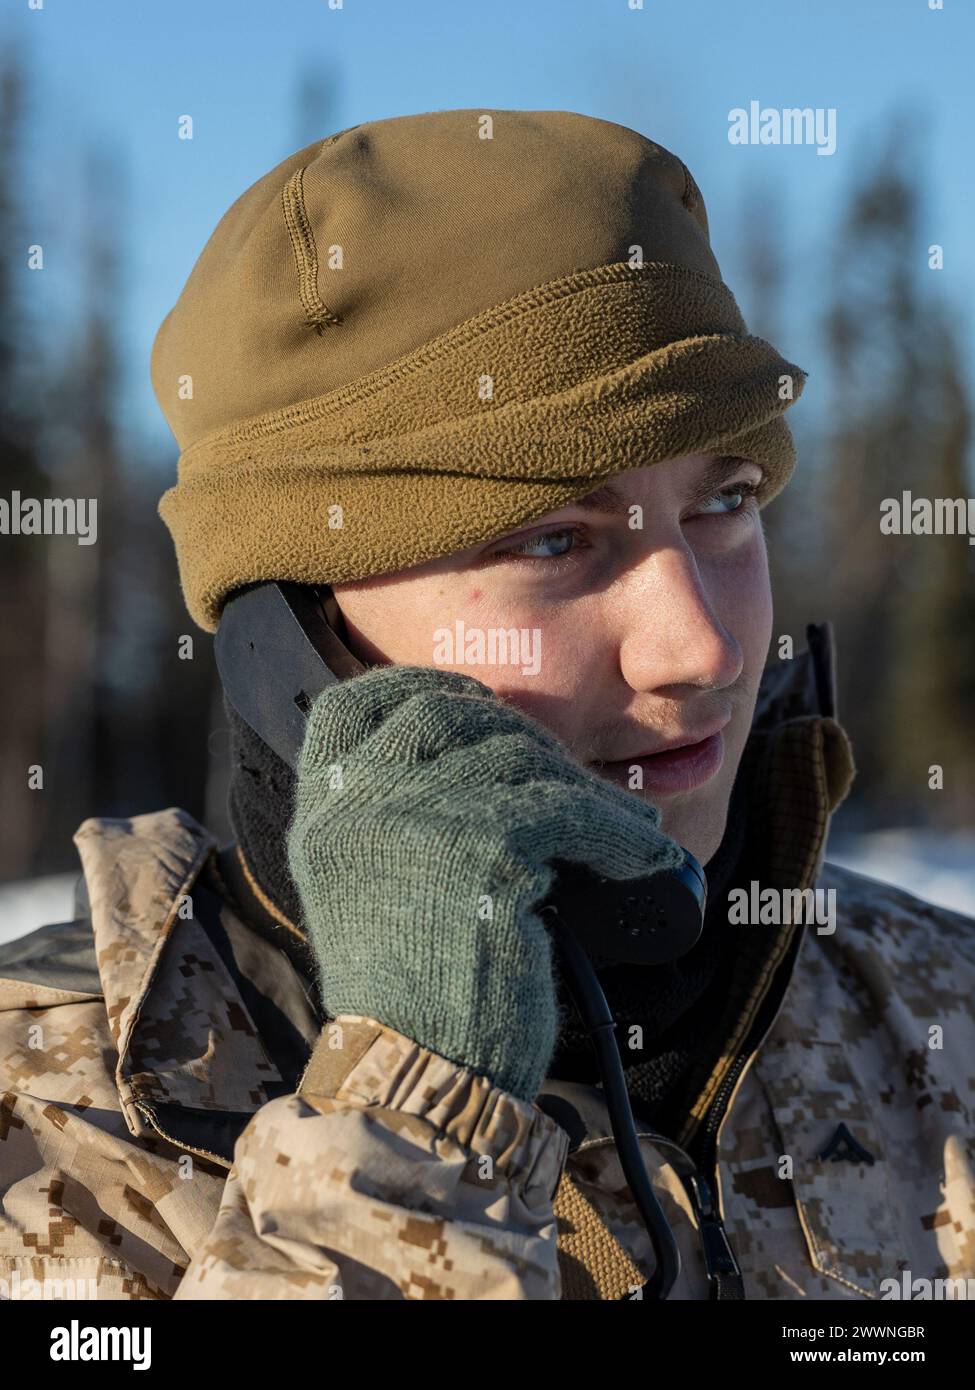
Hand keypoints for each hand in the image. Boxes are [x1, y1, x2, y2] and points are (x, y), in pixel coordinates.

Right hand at [286, 664, 683, 1101]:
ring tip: (621, 831)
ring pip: (516, 757)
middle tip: (562, 778)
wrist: (418, 1079)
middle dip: (514, 734)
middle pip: (446, 714)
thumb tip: (485, 761)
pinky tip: (645, 858)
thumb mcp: (378, 889)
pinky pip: (568, 810)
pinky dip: (616, 832)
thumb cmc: (412, 998)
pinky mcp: (484, 842)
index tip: (466, 700)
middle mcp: (357, 801)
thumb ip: (400, 819)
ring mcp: (416, 813)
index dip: (412, 688)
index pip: (351, 707)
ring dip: (579, 788)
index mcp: (324, 813)